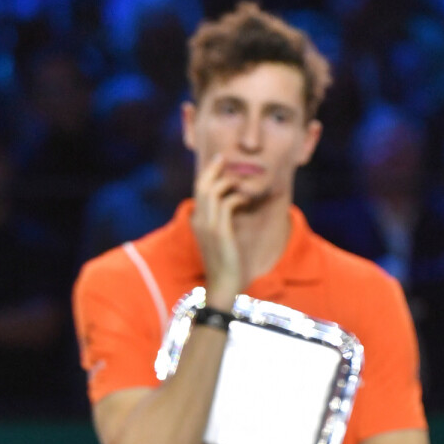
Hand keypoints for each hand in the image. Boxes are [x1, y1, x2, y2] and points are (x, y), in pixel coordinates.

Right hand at [191, 154, 244, 312]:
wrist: (223, 285)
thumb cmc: (225, 263)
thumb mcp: (220, 239)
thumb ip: (220, 222)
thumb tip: (232, 204)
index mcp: (197, 221)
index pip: (198, 190)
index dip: (207, 174)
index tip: (218, 162)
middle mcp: (199, 220)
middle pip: (202, 185)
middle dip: (213, 169)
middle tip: (224, 157)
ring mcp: (207, 225)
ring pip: (212, 191)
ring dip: (227, 181)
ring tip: (240, 180)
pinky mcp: (220, 231)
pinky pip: (228, 204)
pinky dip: (237, 197)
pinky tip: (246, 199)